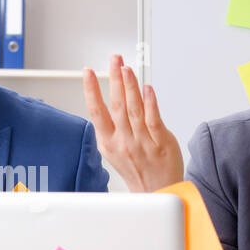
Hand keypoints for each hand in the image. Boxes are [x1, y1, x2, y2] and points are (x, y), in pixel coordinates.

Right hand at [83, 54, 183, 191]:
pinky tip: (147, 88)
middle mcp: (124, 141)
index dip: (91, 90)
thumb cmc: (136, 169)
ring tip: (126, 68)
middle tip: (113, 59)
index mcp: (109, 142)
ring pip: (134, 109)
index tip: (88, 72)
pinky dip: (150, 102)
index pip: (97, 111)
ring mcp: (143, 142)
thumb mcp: (114, 151)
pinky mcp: (161, 143)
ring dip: (130, 86)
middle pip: (116, 104)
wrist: (157, 189)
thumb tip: (109, 100)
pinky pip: (154, 119)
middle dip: (114, 78)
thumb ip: (111, 128)